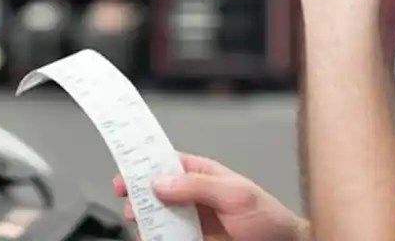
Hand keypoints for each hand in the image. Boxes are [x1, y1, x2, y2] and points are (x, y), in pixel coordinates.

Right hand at [112, 153, 307, 240]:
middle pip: (155, 191)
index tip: (124, 168)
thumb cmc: (270, 218)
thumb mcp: (235, 194)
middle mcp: (193, 196)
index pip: (166, 162)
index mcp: (202, 174)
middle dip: (138, 195)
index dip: (142, 162)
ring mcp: (192, 220)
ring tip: (142, 224)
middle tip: (129, 203)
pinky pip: (166, 237)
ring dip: (146, 220)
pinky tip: (153, 238)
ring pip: (158, 217)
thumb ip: (197, 185)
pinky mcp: (191, 240)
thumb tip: (160, 182)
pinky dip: (156, 237)